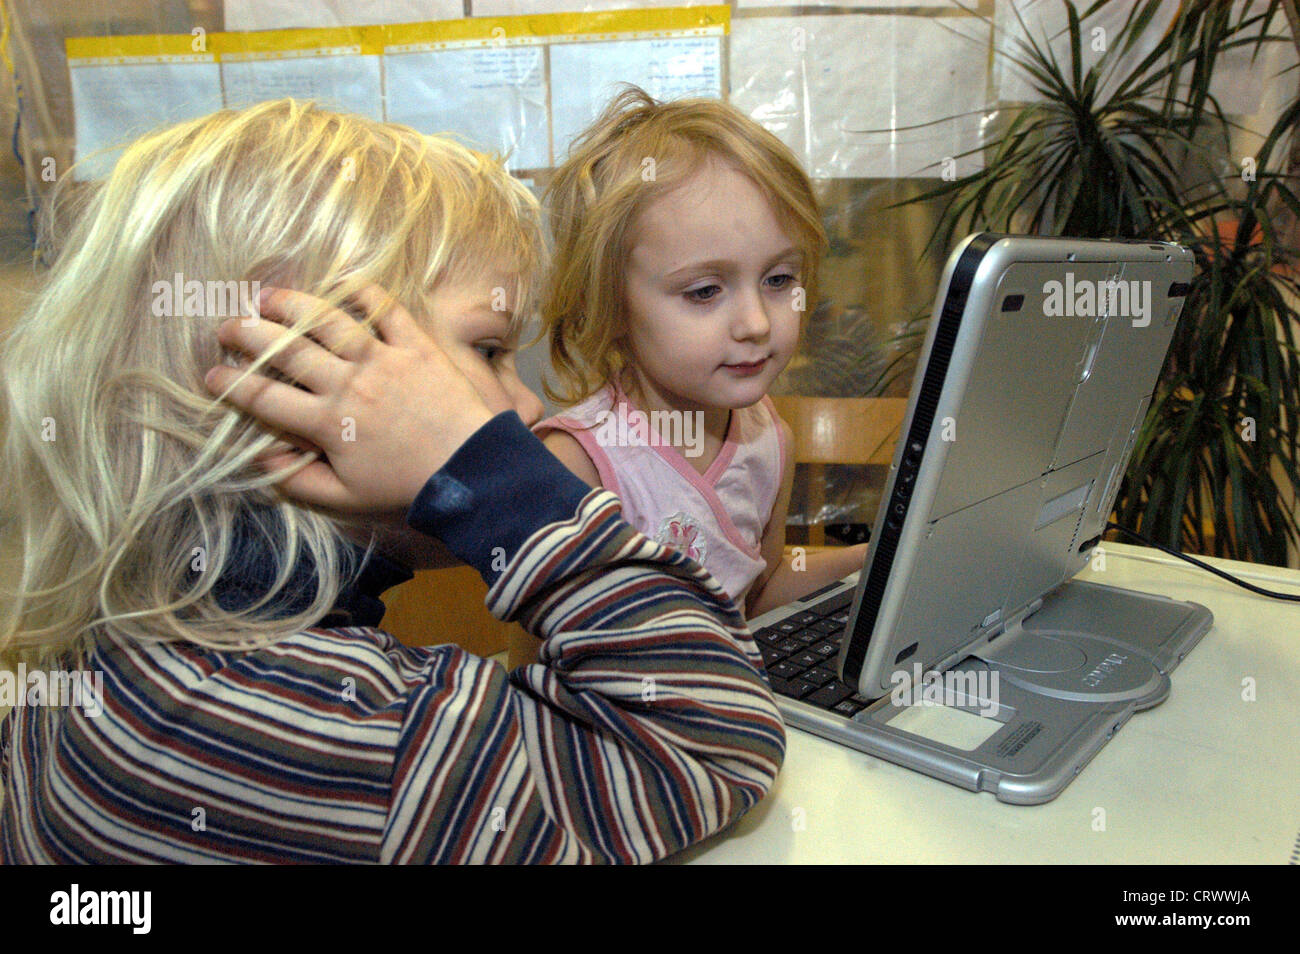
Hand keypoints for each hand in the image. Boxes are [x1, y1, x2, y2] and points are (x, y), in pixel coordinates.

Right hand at [205, 285, 492, 513]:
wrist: (471, 469)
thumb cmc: (407, 487)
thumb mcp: (347, 499)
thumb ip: (300, 481)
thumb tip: (263, 459)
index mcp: (328, 423)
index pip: (264, 399)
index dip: (231, 384)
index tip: (210, 374)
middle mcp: (348, 384)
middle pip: (287, 350)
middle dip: (248, 334)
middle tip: (226, 326)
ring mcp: (383, 360)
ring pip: (327, 321)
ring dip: (292, 304)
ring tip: (266, 296)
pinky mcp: (416, 346)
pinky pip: (386, 310)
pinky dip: (364, 293)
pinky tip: (343, 283)